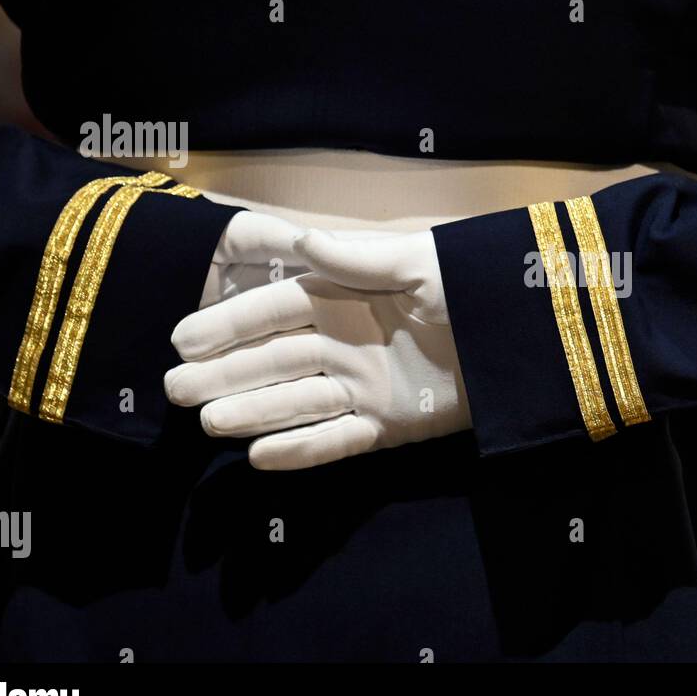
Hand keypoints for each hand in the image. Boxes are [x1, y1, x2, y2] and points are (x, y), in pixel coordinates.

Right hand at [166, 229, 469, 468]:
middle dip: (225, 374)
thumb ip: (359, 258)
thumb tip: (300, 238)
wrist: (521, 336)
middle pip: (274, 361)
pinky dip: (301, 450)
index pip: (276, 311)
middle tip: (174, 389)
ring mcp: (364, 387)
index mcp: (347, 298)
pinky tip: (260, 457)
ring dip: (253, 412)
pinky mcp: (388, 425)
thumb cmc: (470, 286)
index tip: (184, 338)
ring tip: (207, 422)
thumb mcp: (419, 263)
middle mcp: (346, 343)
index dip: (231, 324)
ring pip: (296, 402)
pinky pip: (337, 440)